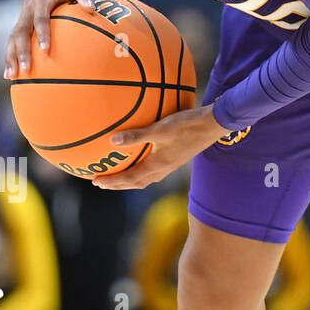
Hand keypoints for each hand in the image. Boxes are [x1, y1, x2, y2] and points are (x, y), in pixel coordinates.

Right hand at [5, 0, 92, 78]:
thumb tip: (91, 7)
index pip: (40, 19)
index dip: (42, 34)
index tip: (46, 50)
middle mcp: (28, 8)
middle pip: (19, 32)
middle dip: (21, 52)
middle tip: (25, 70)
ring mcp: (23, 15)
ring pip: (12, 38)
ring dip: (10, 57)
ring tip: (10, 76)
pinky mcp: (23, 20)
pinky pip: (14, 39)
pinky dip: (11, 54)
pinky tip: (11, 72)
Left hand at [96, 104, 229, 189]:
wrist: (214, 125)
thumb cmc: (187, 124)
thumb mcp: (159, 128)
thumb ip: (136, 135)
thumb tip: (112, 141)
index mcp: (157, 166)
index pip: (129, 178)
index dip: (112, 181)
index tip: (96, 181)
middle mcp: (163, 169)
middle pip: (136, 183)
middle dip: (118, 184)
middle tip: (102, 183)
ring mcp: (170, 165)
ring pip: (145, 178)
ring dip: (129, 179)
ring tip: (117, 175)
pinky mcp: (176, 159)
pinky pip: (153, 170)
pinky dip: (141, 169)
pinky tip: (139, 159)